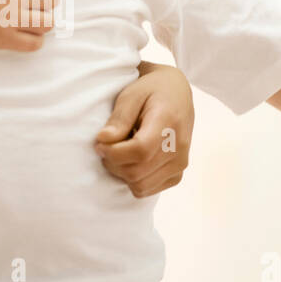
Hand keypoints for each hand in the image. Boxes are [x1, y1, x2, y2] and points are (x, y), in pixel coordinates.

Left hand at [96, 62, 193, 196]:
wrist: (176, 94)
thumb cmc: (150, 92)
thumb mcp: (131, 95)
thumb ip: (119, 119)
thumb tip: (103, 140)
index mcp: (168, 122)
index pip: (140, 150)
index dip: (114, 152)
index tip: (100, 143)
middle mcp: (179, 147)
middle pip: (136, 172)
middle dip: (113, 163)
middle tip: (105, 146)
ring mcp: (180, 164)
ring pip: (139, 185)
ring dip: (121, 172)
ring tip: (120, 151)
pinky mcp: (176, 175)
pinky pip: (146, 189)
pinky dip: (132, 179)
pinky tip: (132, 159)